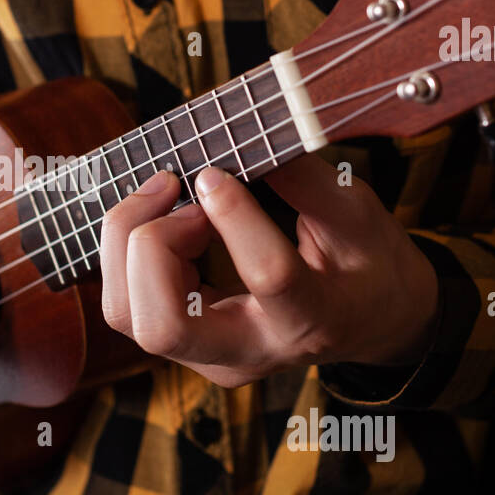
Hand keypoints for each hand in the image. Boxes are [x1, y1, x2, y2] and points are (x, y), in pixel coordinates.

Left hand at [98, 156, 437, 387]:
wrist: (369, 321)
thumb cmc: (366, 264)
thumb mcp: (358, 215)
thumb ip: (304, 179)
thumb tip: (243, 137)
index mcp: (313, 319)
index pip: (267, 278)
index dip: (234, 217)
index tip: (215, 171)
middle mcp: (251, 352)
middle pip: (162, 326)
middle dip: (151, 243)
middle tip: (178, 186)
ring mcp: (208, 357)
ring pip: (127, 314)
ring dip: (129, 241)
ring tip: (169, 194)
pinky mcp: (183, 346)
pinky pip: (125, 302)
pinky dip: (128, 249)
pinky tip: (163, 215)